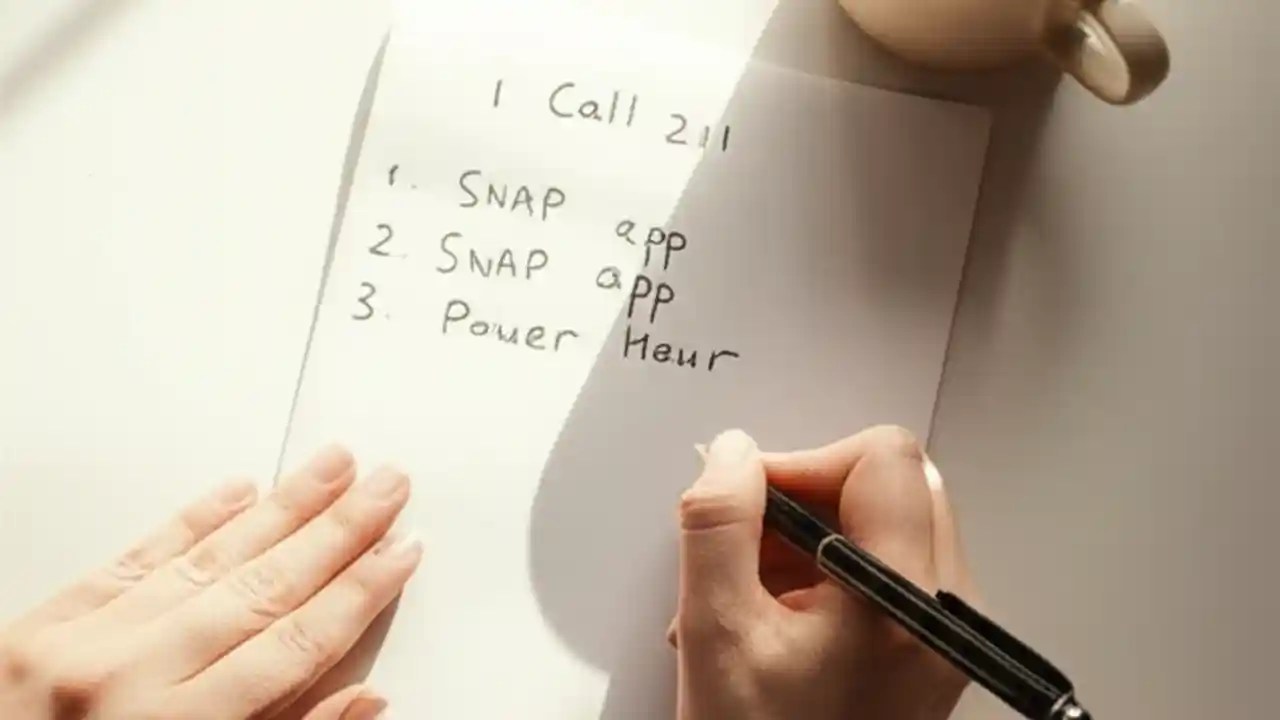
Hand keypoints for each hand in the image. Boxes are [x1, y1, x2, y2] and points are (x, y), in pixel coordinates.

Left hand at [0, 445, 419, 719]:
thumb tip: (366, 699)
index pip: (296, 647)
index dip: (358, 594)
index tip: (402, 553)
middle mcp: (130, 681)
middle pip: (264, 590)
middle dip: (338, 532)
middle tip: (387, 487)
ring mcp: (83, 646)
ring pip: (209, 560)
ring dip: (283, 508)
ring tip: (334, 469)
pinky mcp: (44, 623)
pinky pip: (135, 558)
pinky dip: (192, 520)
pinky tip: (240, 489)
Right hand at [670, 427, 976, 719]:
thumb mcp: (716, 634)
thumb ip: (718, 527)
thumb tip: (734, 453)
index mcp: (903, 602)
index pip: (883, 458)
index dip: (803, 462)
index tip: (749, 495)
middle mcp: (943, 612)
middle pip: (892, 484)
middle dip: (805, 499)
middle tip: (746, 540)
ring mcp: (942, 631)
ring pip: (888, 521)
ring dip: (808, 538)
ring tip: (745, 590)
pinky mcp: (929, 646)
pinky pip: (887, 568)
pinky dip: (826, 570)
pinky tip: (771, 610)